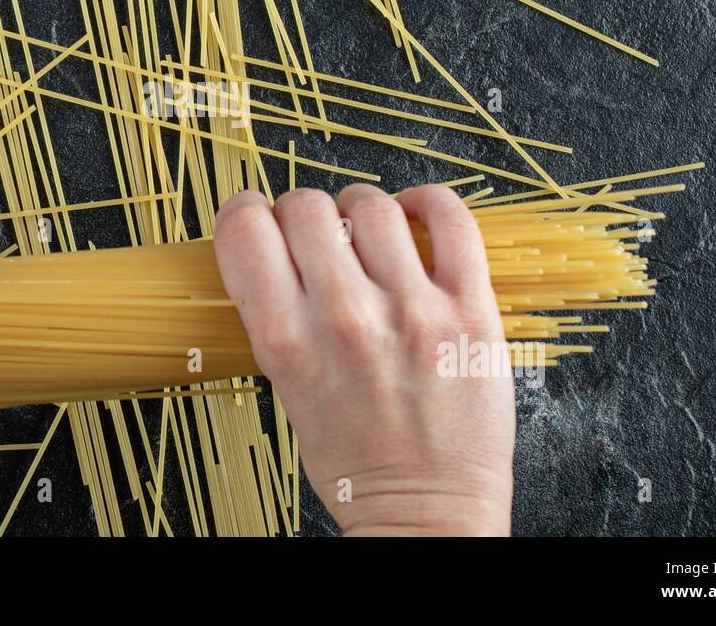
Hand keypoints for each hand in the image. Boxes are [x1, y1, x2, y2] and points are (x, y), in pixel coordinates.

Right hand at [213, 184, 514, 535]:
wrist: (427, 513)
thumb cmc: (355, 462)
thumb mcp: (286, 390)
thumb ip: (279, 316)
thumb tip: (279, 248)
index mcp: (288, 341)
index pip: (245, 229)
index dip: (246, 213)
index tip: (257, 220)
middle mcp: (345, 318)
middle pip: (307, 207)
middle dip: (303, 213)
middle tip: (316, 236)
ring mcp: (411, 310)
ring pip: (372, 205)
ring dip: (361, 210)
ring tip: (367, 234)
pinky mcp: (469, 311)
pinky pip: (450, 220)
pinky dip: (429, 203)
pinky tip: (417, 215)